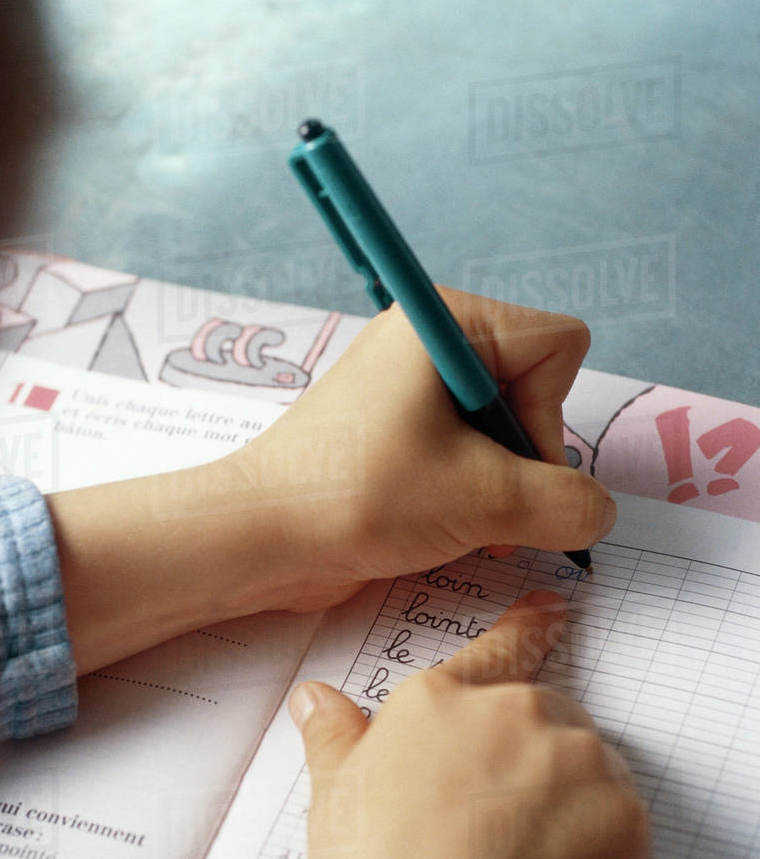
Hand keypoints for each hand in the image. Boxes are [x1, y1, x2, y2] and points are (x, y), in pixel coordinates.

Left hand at [238, 288, 614, 611]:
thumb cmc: (358, 497)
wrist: (260, 538)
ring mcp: (409, 388)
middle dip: (524, 463)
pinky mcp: (395, 432)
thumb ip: (566, 503)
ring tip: (459, 525)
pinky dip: (470, 496)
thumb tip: (598, 512)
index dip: (552, 415)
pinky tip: (441, 529)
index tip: (506, 463)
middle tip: (485, 507)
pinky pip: (466, 454)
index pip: (559, 345)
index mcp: (447, 320)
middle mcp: (430, 342)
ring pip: (502, 433)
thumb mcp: (485, 500)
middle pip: (535, 392)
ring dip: (497, 489)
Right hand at [289, 590, 648, 858]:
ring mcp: (572, 757)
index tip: (553, 610)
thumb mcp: (336, 798)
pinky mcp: (621, 813)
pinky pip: (619, 821)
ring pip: (587, 768)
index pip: (497, 651)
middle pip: (546, 717)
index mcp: (441, 701)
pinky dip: (599, 850)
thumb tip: (313, 697)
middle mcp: (512, 711)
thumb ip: (334, 735)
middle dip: (532, 762)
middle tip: (498, 827)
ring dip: (568, 804)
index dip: (527, 628)